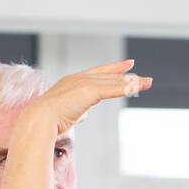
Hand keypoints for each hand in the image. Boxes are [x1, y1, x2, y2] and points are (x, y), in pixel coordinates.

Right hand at [32, 58, 151, 134]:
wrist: (40, 119)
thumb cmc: (48, 121)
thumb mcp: (67, 115)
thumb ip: (78, 112)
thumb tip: (84, 115)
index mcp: (72, 82)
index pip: (96, 74)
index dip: (111, 70)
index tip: (124, 67)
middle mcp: (79, 78)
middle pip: (107, 74)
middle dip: (124, 72)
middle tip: (137, 68)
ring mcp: (84, 82)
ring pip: (114, 81)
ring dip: (132, 82)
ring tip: (148, 82)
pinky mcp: (89, 90)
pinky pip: (113, 88)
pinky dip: (128, 88)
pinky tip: (139, 87)